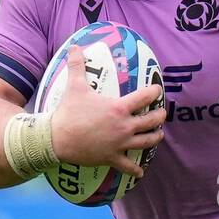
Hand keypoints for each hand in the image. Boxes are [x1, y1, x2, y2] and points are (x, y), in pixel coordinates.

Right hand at [50, 46, 165, 177]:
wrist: (57, 138)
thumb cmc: (68, 112)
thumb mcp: (74, 86)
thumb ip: (77, 65)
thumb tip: (74, 46)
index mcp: (119, 108)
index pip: (144, 98)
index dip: (154, 92)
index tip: (157, 90)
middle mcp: (124, 127)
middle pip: (151, 121)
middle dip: (159, 116)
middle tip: (161, 113)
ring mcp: (120, 144)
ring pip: (146, 142)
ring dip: (155, 137)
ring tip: (158, 134)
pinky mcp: (112, 158)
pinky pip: (128, 166)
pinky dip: (136, 170)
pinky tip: (141, 172)